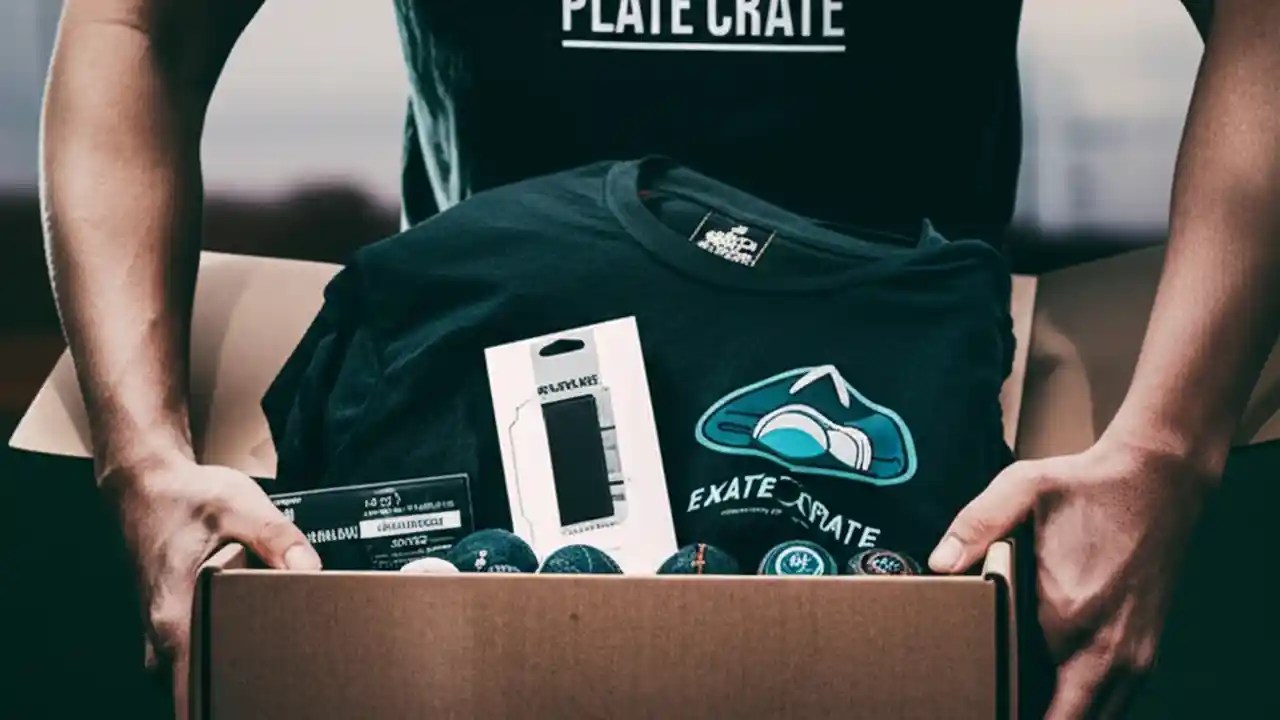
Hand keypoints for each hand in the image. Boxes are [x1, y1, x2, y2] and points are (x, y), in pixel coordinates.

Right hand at [101, 456, 320, 717]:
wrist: (146, 486)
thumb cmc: (184, 498)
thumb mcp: (239, 505)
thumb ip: (278, 538)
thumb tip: (308, 572)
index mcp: (174, 620)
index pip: (192, 696)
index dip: (230, 705)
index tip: (264, 701)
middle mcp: (164, 639)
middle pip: (203, 694)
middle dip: (247, 688)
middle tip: (289, 672)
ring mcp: (167, 637)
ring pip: (203, 677)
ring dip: (239, 670)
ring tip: (282, 651)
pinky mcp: (177, 629)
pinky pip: (204, 658)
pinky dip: (232, 653)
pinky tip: (264, 634)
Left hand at [927, 435, 1215, 718]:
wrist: (1160, 479)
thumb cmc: (1090, 486)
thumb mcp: (1024, 487)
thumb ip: (977, 525)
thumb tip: (940, 563)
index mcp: (1071, 615)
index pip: (1042, 703)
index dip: (1008, 710)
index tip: (985, 704)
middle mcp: (1109, 646)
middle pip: (1069, 719)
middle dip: (1031, 716)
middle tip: (996, 702)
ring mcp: (1135, 652)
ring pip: (1100, 715)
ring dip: (1063, 712)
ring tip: (1018, 700)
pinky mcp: (1148, 648)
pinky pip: (1117, 699)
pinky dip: (1088, 703)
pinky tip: (1055, 690)